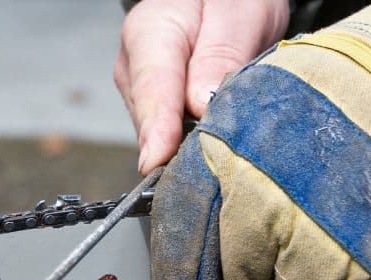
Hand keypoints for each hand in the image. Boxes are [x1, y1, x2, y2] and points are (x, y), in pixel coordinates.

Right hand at [114, 0, 288, 174]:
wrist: (220, 4)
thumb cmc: (229, 1)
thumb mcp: (237, 14)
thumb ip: (220, 55)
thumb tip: (201, 106)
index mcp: (148, 34)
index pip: (152, 89)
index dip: (158, 129)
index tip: (157, 159)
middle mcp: (134, 69)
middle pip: (156, 122)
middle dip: (184, 149)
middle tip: (218, 171)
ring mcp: (140, 95)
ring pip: (165, 135)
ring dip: (194, 148)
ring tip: (226, 154)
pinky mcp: (156, 113)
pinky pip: (174, 137)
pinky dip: (197, 145)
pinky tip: (217, 146)